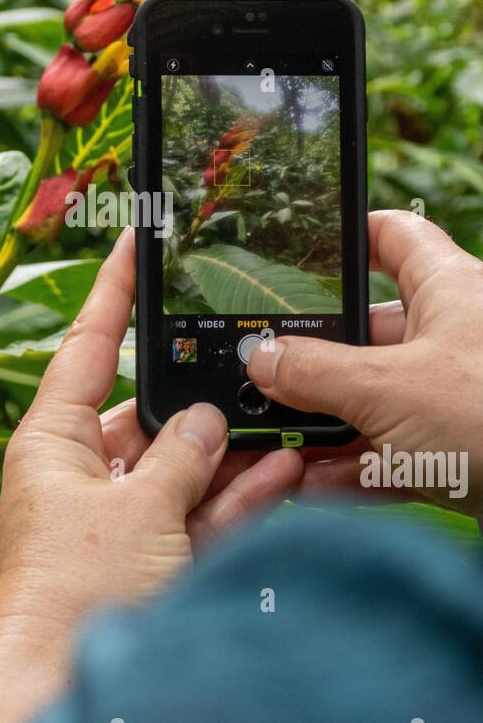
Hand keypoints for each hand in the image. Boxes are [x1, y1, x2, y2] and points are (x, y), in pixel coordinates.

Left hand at [0, 227, 302, 646]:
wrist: (61, 690)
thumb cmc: (74, 591)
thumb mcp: (138, 510)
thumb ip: (182, 457)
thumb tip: (209, 424)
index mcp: (53, 442)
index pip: (88, 348)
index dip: (112, 293)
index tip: (134, 241)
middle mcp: (82, 474)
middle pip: (149, 418)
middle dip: (202, 405)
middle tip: (249, 371)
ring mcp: (116, 519)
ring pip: (181, 469)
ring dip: (230, 456)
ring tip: (283, 428)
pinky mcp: (146, 559)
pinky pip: (194, 515)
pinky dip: (233, 499)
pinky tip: (282, 475)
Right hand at [247, 209, 481, 514]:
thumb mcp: (389, 390)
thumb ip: (315, 373)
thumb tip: (259, 358)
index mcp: (449, 288)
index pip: (394, 238)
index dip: (348, 237)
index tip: (299, 252)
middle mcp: (456, 335)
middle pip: (371, 334)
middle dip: (316, 361)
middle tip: (263, 378)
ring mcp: (460, 396)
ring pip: (380, 400)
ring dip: (328, 424)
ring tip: (276, 442)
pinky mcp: (466, 453)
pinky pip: (398, 454)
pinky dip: (358, 469)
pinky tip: (313, 485)